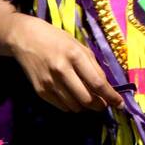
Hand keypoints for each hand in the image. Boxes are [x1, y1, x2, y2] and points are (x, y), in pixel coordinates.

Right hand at [6, 14, 123, 112]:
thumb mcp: (78, 46)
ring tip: (89, 99)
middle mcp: (62, 70)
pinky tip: (73, 97)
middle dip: (100, 105)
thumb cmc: (56, 39)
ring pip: (75, 106)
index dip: (111, 96)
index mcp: (75, 55)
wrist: (24, 38)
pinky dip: (72, 106)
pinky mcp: (40, 90)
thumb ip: (93, 65)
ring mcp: (49, 82)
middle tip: (104, 104)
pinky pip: (62, 106)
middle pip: (87, 99)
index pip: (97, 83)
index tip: (120, 104)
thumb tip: (106, 87)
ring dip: (86, 107)